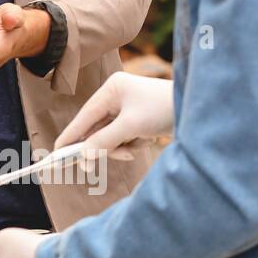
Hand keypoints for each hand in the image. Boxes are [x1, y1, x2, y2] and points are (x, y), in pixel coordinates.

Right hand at [55, 71, 173, 161]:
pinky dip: (132, 144)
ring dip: (120, 147)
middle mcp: (117, 97)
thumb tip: (84, 156)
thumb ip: (104, 140)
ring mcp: (129, 109)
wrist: (201, 109)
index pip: (84, 117)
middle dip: (101, 146)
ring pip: (111, 136)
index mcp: (111, 90)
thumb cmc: (164, 110)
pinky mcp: (140, 120)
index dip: (70, 136)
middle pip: (96, 129)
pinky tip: (146, 141)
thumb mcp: (131, 126)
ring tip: (134, 148)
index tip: (56, 154)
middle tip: (90, 167)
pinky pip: (125, 138)